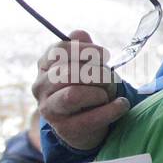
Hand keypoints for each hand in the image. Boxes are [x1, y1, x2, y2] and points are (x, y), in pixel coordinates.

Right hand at [32, 30, 129, 151]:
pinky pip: (90, 118)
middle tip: (110, 79)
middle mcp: (41, 86)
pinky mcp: (64, 128)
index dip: (85, 50)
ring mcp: (49, 109)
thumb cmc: (86, 89)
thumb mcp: (86, 66)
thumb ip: (83, 49)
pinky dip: (111, 110)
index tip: (105, 55)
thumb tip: (80, 34)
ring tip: (109, 94)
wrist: (84, 125)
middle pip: (69, 72)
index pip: (59, 50)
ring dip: (100, 92)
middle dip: (96, 74)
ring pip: (74, 94)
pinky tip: (122, 104)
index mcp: (44, 66)